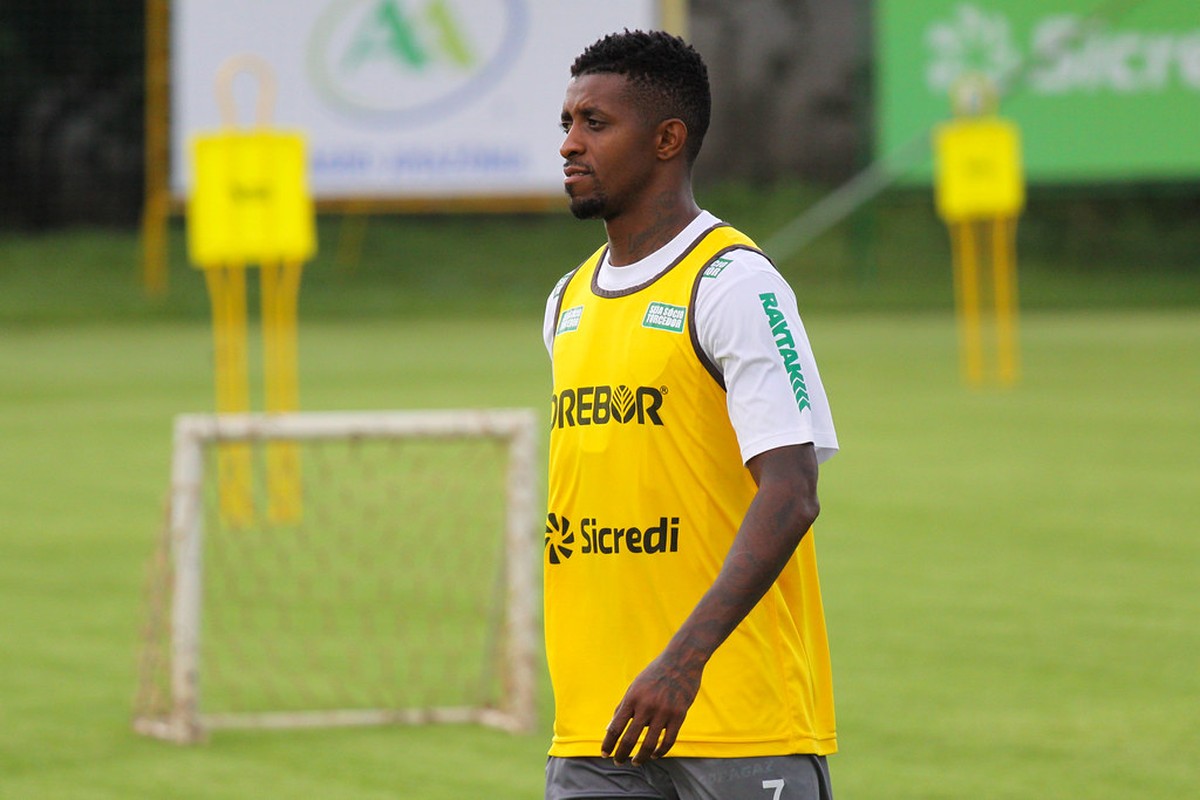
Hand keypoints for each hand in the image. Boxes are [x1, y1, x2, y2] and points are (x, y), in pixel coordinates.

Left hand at [600, 651, 702, 765]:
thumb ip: (623, 707)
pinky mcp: (679, 715)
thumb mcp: (635, 687)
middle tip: (618, 762)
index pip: (615, 727)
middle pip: (629, 739)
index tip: (604, 753)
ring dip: (641, 758)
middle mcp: (646, 706)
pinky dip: (660, 752)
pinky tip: (655, 755)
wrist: (681, 660)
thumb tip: (610, 729)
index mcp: (632, 698)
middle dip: (621, 755)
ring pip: (649, 744)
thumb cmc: (655, 674)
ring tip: (636, 762)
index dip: (608, 744)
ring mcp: (663, 712)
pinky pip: (668, 740)